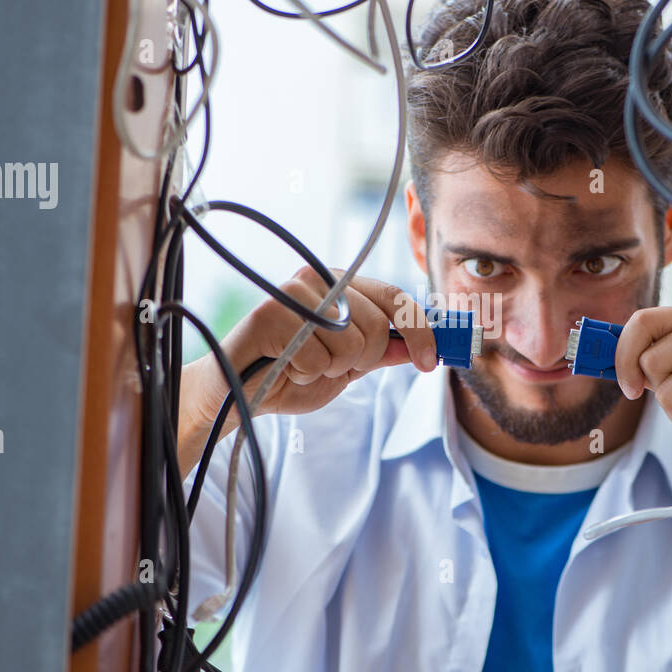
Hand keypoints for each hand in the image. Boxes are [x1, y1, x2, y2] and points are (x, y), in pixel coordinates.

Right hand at [185, 266, 439, 442]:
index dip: (420, 331)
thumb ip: (382, 351)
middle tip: (336, 367)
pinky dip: (306, 373)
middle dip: (365, 359)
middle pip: (379, 324)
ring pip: (352, 343)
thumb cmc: (292, 375)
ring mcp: (295, 293)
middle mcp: (320, 278)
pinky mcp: (271, 313)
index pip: (394, 297)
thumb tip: (423, 346)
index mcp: (341, 284)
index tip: (431, 362)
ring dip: (333, 369)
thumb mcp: (348, 366)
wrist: (241, 393)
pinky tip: (287, 366)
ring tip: (306, 365)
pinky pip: (317, 356)